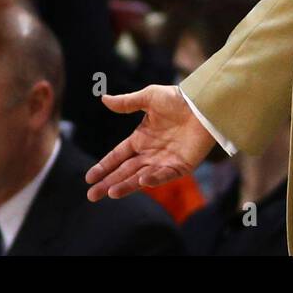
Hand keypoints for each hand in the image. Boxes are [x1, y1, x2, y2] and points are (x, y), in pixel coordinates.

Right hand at [85, 85, 216, 200]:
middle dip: (108, 183)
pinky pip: (165, 176)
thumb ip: (127, 102)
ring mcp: (164, 161)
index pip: (117, 156)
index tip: (89, 177)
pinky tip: (141, 181)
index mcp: (140, 139)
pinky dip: (153, 179)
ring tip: (111, 193)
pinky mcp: (181, 166)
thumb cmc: (177, 99)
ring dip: (126, 185)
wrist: (203, 104)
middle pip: (125, 171)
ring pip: (141, 177)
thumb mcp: (149, 97)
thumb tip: (103, 98)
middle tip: (92, 195)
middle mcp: (150, 153)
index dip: (104, 166)